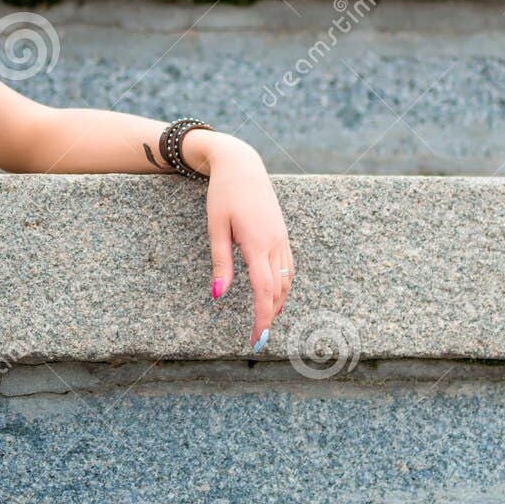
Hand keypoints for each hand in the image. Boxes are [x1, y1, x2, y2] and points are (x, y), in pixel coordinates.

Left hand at [203, 140, 293, 350]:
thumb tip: (219, 294)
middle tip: (258, 339)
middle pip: (279, 291)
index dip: (262, 319)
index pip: (265, 292)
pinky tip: (274, 295)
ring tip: (267, 322)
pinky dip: (283, 286)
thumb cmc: (223, 193)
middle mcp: (275, 243)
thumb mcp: (216, 227)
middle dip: (270, 317)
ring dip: (278, 303)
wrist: (241, 164)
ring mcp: (282, 238)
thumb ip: (220, 262)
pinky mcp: (282, 234)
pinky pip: (288, 267)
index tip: (256, 339)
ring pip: (287, 280)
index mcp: (258, 243)